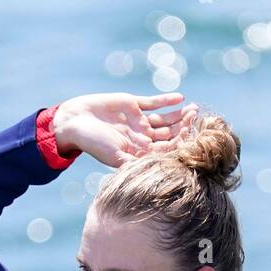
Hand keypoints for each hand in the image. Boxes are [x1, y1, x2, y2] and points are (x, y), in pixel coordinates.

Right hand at [52, 93, 197, 167]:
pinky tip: (180, 97)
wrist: (74, 122)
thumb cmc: (93, 143)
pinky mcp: (134, 105)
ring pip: (166, 118)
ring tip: (193, 109)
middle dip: (184, 127)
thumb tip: (156, 174)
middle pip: (171, 133)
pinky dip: (166, 100)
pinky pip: (154, 103)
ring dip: (179, 114)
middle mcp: (144, 137)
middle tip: (196, 119)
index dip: (181, 143)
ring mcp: (140, 121)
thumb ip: (135, 163)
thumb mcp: (116, 156)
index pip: (167, 149)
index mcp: (142, 152)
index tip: (192, 137)